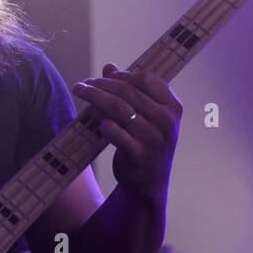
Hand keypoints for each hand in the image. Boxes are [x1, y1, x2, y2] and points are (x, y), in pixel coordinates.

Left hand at [72, 64, 181, 198]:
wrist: (148, 186)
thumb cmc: (146, 146)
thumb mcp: (146, 118)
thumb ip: (130, 92)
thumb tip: (109, 67)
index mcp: (172, 107)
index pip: (146, 79)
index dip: (122, 75)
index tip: (104, 77)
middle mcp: (166, 121)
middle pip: (127, 91)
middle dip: (101, 84)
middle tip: (82, 84)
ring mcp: (153, 138)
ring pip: (118, 108)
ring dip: (94, 96)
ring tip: (80, 91)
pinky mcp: (139, 154)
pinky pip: (116, 133)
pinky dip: (104, 125)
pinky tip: (97, 122)